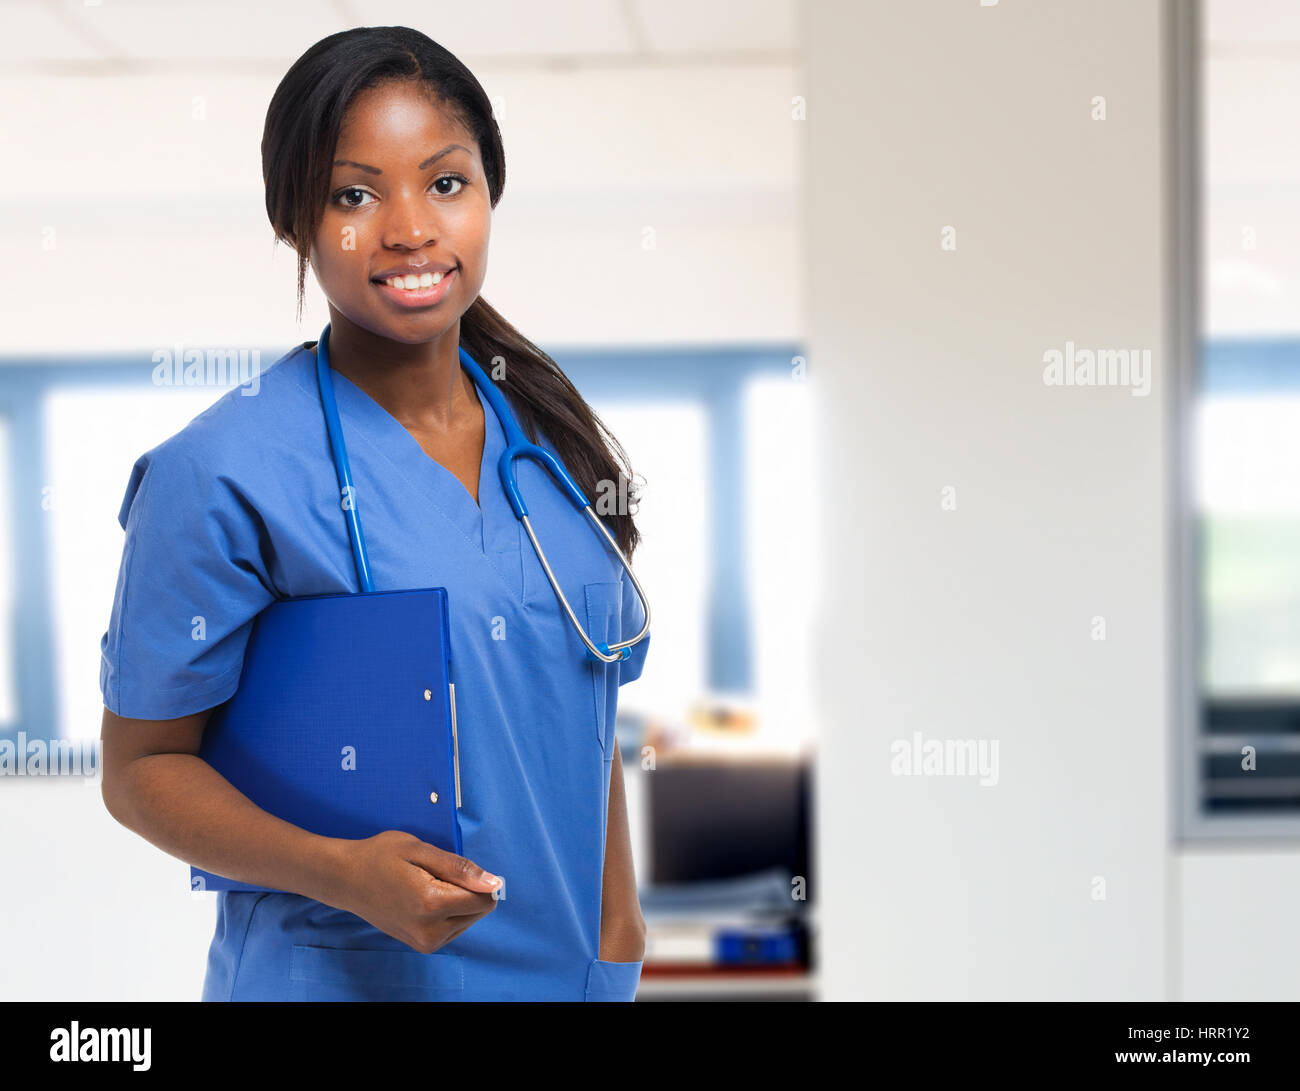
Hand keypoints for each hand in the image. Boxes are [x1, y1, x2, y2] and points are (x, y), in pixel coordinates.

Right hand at [332, 830, 500, 954]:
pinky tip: (424, 898)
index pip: (485, 900)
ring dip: (456, 900)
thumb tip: (493, 883)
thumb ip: (459, 868)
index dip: (479, 880)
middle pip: (479, 911)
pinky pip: (455, 926)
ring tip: (425, 885)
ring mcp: (426, 942)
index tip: (455, 868)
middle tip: (433, 875)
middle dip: (466, 890)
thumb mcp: (420, 850)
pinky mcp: (423, 946)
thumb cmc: (380, 857)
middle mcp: (430, 931)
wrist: (346, 879)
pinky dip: (448, 910)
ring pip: (469, 919)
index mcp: (431, 905)